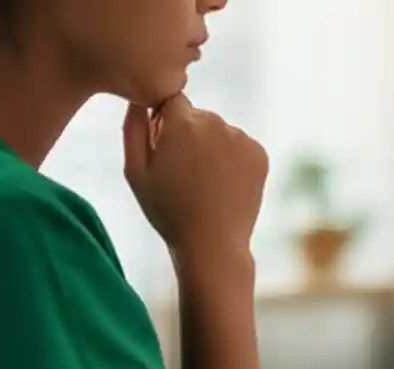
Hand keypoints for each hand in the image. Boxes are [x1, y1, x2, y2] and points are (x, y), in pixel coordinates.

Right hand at [123, 94, 268, 270]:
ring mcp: (241, 138)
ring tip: (204, 183)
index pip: (171, 99)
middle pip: (197, 116)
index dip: (164, 121)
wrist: (212, 243)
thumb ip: (133, 127)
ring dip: (212, 147)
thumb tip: (138, 99)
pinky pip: (240, 146)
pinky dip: (232, 159)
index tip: (164, 146)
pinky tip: (223, 185)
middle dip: (188, 134)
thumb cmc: (167, 210)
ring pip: (220, 131)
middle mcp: (216, 122)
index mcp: (182, 122)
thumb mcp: (135, 171)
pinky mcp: (259, 154)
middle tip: (183, 173)